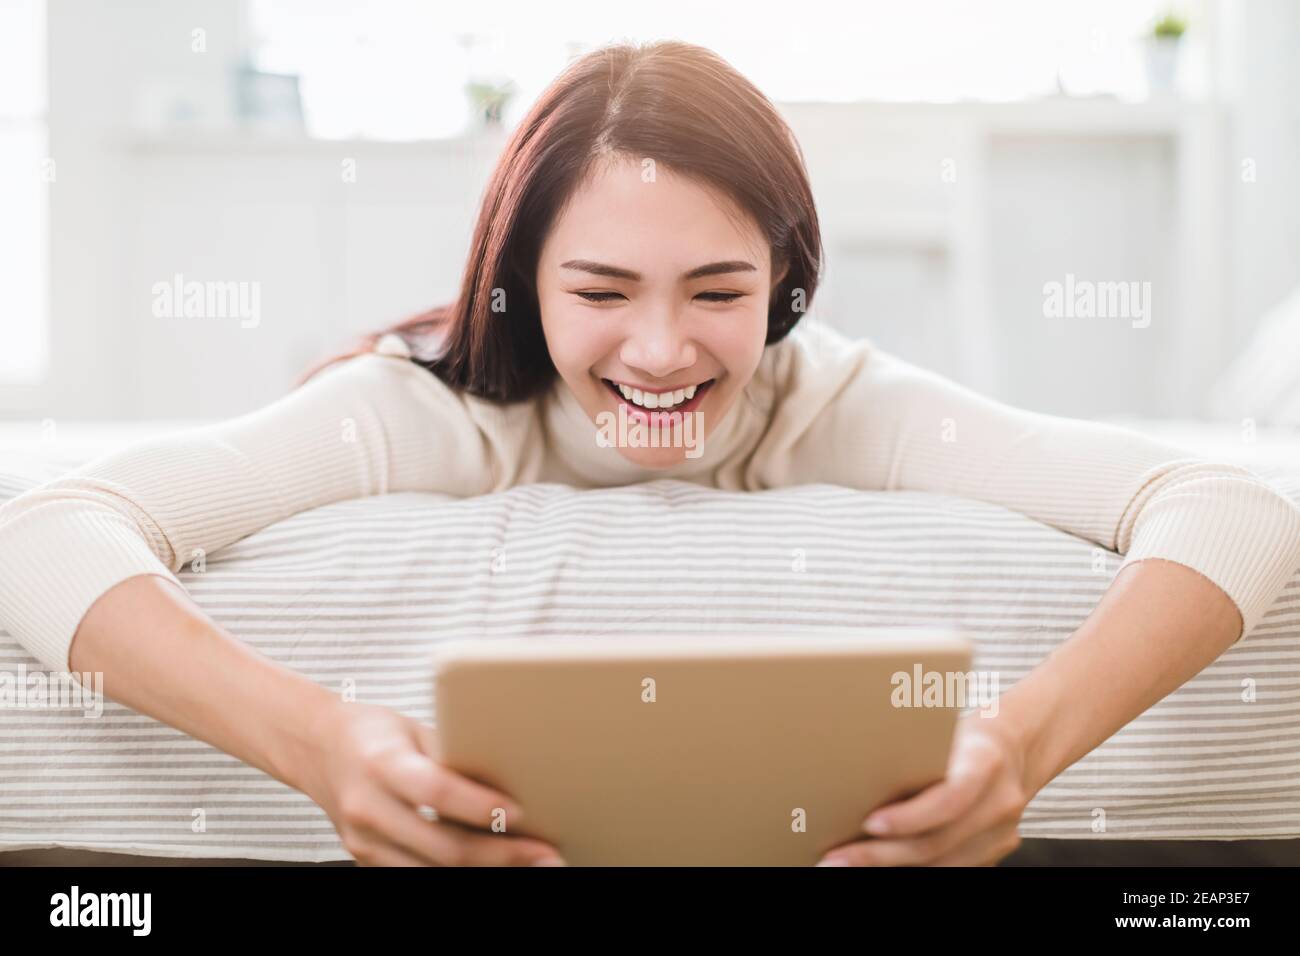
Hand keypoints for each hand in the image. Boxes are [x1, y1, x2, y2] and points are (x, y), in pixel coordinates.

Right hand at [298, 699, 564, 865]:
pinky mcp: (366, 858)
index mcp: (382, 763)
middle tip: (545, 853)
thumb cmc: (372, 733)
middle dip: (501, 854)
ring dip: (484, 870)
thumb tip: (508, 778)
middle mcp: (368, 807)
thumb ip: (453, 755)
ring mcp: (364, 841)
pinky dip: (455, 872)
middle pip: (442, 845)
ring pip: (432, 870)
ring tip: (529, 863)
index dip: (481, 806)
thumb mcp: (415, 729)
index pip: (437, 791)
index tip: (522, 812)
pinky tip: (488, 864)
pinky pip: (416, 873)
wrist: (317, 749)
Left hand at [817, 713, 1029, 865]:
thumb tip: (851, 765)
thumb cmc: (966, 734)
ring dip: (889, 868)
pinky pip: (949, 868)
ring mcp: (1001, 833)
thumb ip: (913, 750)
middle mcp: (1000, 802)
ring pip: (942, 863)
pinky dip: (912, 869)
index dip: (909, 817)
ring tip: (845, 864)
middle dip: (881, 855)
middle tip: (836, 858)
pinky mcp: (994, 852)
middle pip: (938, 841)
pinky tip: (878, 863)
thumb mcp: (944, 729)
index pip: (949, 799)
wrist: (1017, 748)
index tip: (868, 823)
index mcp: (986, 762)